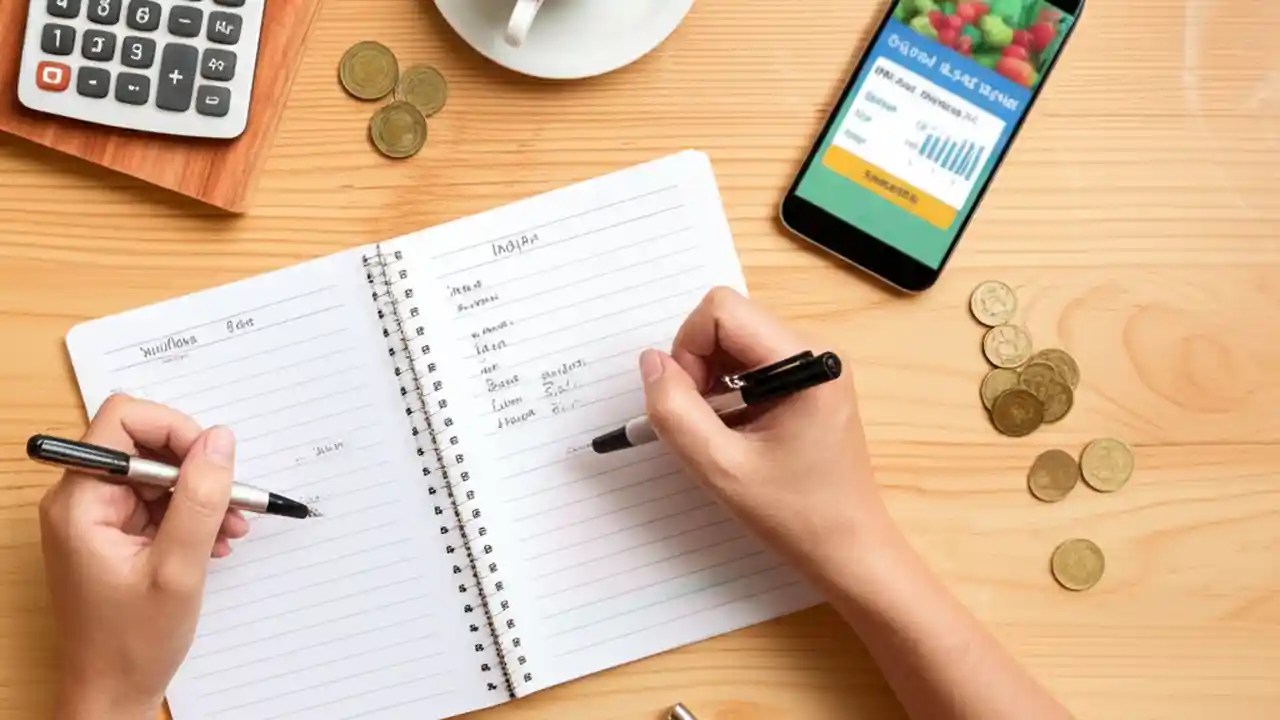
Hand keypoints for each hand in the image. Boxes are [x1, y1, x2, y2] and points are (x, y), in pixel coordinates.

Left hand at [39, 395, 249, 718]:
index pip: (123, 422)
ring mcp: (96, 517)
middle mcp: (80, 500)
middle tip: (231, 502)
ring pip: (158, 474)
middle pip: (145, 445)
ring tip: (230, 530)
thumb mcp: (178, 568)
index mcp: (80, 502)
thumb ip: (200, 499)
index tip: (213, 462)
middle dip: (195, 469)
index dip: (175, 430)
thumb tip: (220, 440)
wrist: (111, 693)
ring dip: (200, 496)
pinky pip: (158, 502)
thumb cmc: (132, 643)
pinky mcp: (114, 533)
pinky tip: (215, 541)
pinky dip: (192, 515)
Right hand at [639, 288, 894, 577]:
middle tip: (702, 422)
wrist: (849, 549)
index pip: (723, 310)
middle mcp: (815, 351)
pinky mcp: (808, 382)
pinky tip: (737, 430)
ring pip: (735, 339)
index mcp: (806, 362)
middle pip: (728, 321)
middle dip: (698, 364)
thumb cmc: (794, 515)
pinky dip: (727, 388)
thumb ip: (675, 411)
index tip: (690, 404)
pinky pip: (751, 360)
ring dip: (711, 378)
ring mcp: (814, 365)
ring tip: (721, 431)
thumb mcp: (721, 468)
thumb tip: (651, 362)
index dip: (688, 348)